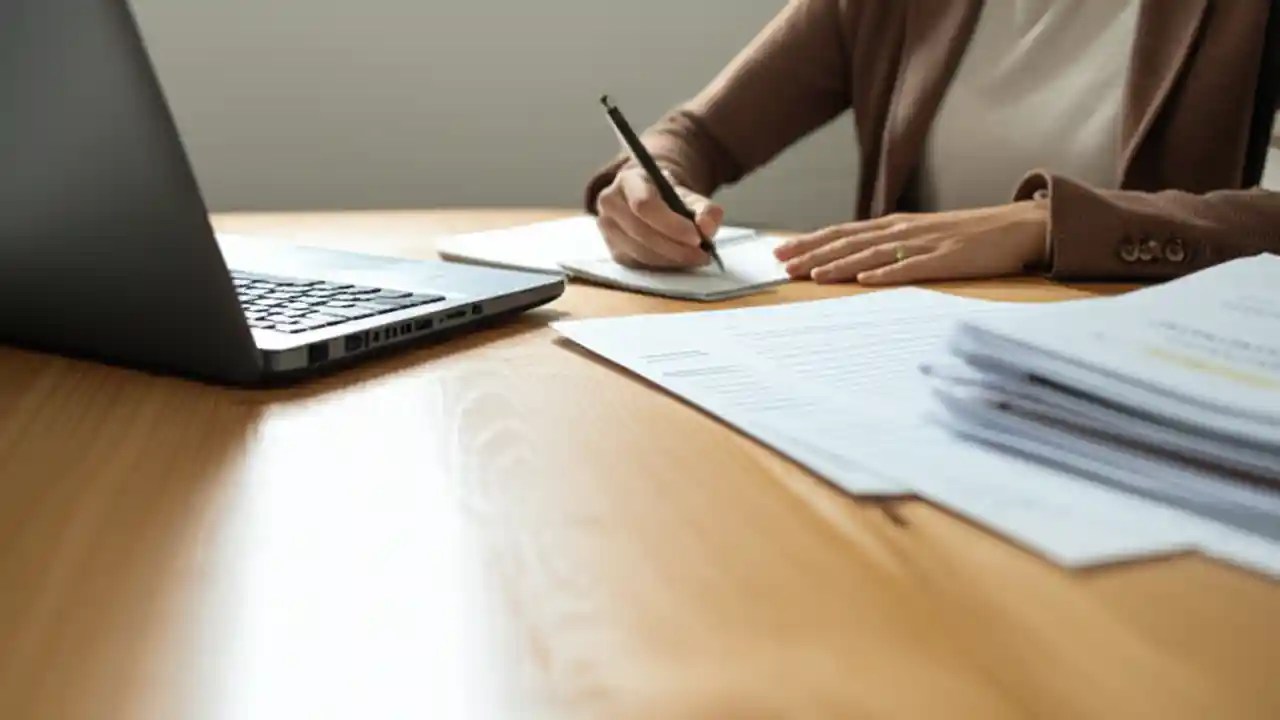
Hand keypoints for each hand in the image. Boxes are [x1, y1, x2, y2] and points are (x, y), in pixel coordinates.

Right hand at [596, 167, 725, 268]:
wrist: (647, 200)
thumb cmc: (667, 196)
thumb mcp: (687, 194)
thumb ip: (703, 207)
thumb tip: (707, 227)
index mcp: (628, 180)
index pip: (644, 205)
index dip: (671, 224)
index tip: (697, 237)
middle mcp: (610, 203)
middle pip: (641, 232)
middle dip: (675, 247)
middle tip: (703, 254)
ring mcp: (607, 229)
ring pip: (640, 252)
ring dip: (672, 259)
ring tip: (697, 257)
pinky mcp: (613, 250)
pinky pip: (639, 263)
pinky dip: (664, 264)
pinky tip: (681, 260)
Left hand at [774, 201, 1049, 284]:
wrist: (1016, 227)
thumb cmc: (966, 235)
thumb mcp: (921, 234)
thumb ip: (889, 244)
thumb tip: (854, 260)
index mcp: (895, 224)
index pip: (842, 232)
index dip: (809, 241)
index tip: (780, 251)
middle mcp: (903, 230)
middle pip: (848, 242)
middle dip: (812, 253)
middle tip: (782, 265)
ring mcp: (924, 243)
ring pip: (873, 254)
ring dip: (840, 264)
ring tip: (812, 274)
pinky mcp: (946, 259)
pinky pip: (911, 268)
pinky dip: (886, 274)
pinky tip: (865, 280)